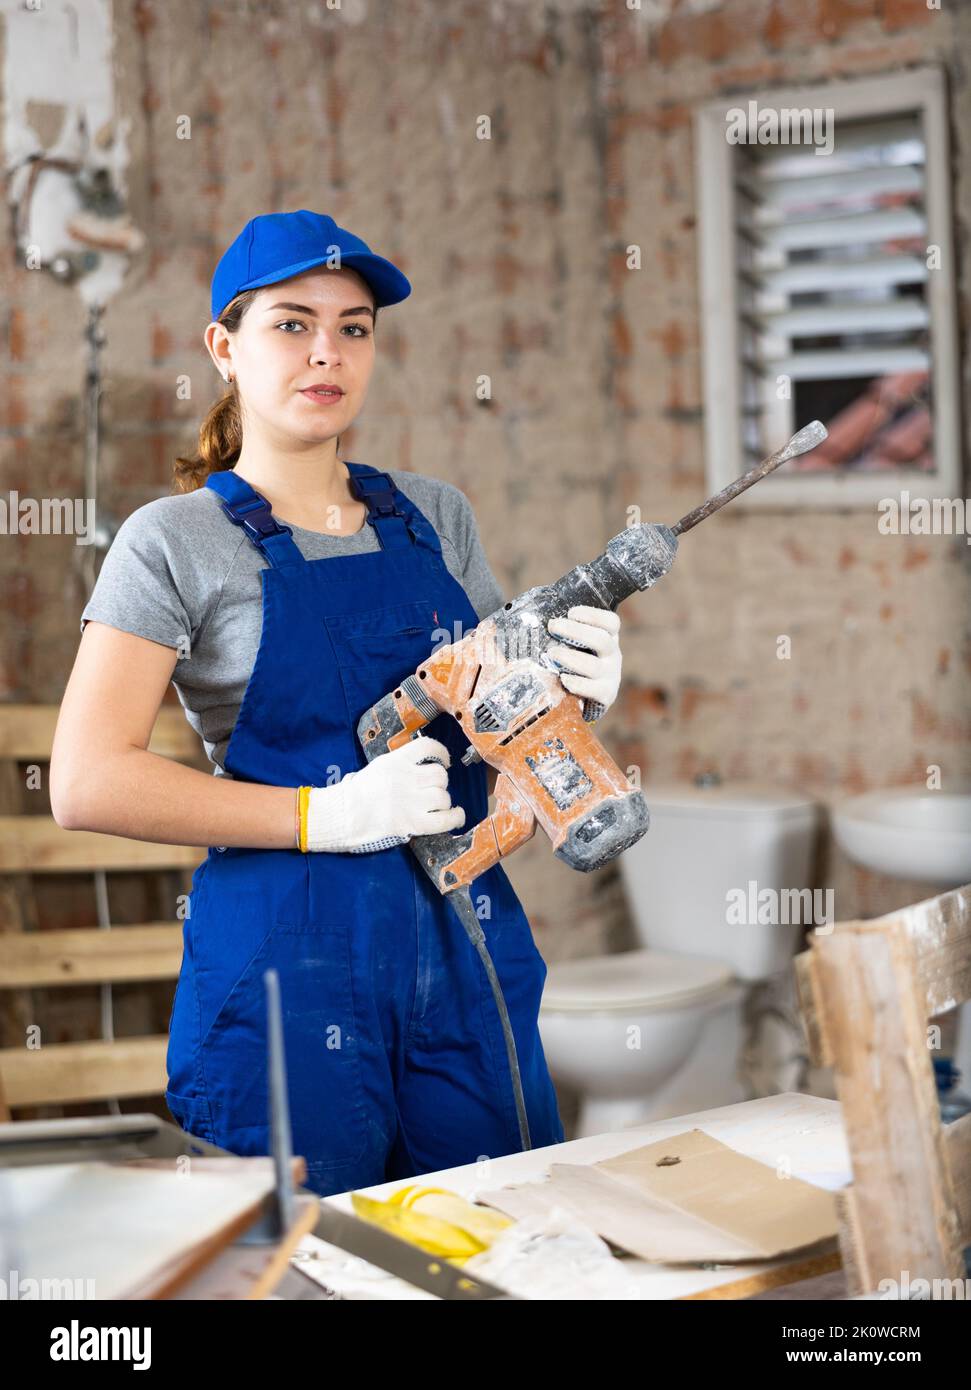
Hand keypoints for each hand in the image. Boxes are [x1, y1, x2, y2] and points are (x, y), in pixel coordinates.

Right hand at [305, 736, 465, 851]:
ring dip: (443, 801)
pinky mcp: (413, 823)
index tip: (444, 760)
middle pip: (440, 776)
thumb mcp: (374, 769)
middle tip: (433, 790)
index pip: (428, 746)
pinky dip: (455, 817)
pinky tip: (457, 816)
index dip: (442, 753)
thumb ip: (396, 767)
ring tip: (436, 806)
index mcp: (396, 761)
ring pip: (443, 796)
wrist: (341, 815)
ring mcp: (412, 801)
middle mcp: (408, 778)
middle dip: (440, 783)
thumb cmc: (351, 794)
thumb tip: (413, 769)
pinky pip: (444, 820)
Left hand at [546, 605, 621, 720]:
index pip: (611, 622)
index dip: (593, 615)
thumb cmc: (574, 663)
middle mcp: (613, 655)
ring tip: (551, 654)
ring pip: (594, 666)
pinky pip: (594, 690)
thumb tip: (529, 618)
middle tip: (553, 627)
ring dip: (571, 658)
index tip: (570, 613)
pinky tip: (563, 679)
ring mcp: (610, 676)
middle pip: (602, 640)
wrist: (583, 697)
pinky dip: (578, 684)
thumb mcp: (574, 645)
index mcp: (607, 637)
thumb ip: (562, 632)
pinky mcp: (605, 695)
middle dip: (576, 631)